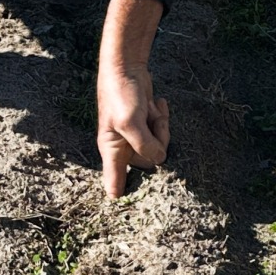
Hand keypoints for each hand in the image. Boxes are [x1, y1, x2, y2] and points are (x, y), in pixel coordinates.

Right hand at [96, 59, 170, 197]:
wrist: (126, 67)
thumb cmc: (120, 94)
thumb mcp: (130, 121)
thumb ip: (145, 145)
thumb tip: (160, 160)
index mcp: (112, 150)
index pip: (114, 184)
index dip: (121, 195)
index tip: (124, 208)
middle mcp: (123, 147)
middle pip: (149, 162)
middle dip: (157, 141)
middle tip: (151, 122)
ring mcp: (135, 136)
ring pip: (159, 146)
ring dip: (161, 126)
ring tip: (151, 109)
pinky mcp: (146, 125)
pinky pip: (162, 131)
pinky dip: (163, 117)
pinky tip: (156, 103)